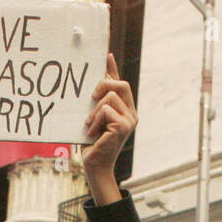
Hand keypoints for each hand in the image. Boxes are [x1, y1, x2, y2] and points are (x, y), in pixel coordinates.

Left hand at [82, 53, 135, 205]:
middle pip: (120, 84)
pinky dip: (95, 120)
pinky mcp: (124, 127)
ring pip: (110, 97)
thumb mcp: (93, 118)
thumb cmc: (92, 144)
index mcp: (125, 109)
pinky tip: (92, 132)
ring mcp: (130, 120)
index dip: (112, 68)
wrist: (95, 167)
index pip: (120, 83)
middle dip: (103, 85)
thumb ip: (95, 102)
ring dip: (95, 110)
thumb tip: (91, 86)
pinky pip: (106, 110)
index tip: (105, 54)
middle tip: (91, 99)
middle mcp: (131, 113)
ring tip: (90, 124)